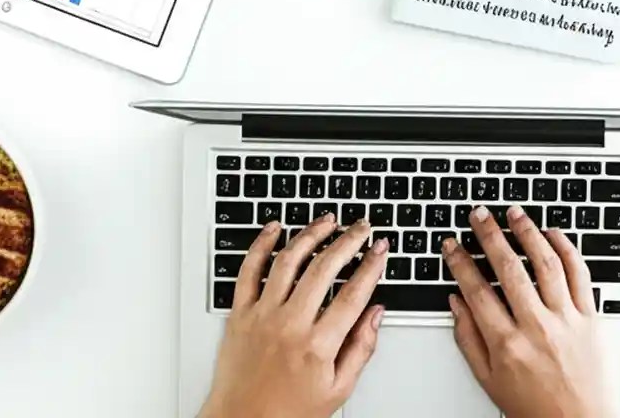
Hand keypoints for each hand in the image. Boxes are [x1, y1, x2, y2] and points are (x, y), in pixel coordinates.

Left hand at [201, 213, 389, 417]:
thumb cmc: (288, 412)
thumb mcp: (338, 390)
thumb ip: (361, 348)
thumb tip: (376, 314)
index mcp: (318, 345)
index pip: (353, 294)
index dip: (370, 266)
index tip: (380, 249)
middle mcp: (289, 325)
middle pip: (324, 269)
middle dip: (347, 241)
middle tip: (361, 228)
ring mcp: (262, 315)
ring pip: (288, 261)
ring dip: (310, 235)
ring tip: (327, 221)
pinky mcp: (240, 313)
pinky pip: (249, 270)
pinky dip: (261, 245)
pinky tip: (274, 229)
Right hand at [442, 205, 611, 417]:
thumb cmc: (536, 408)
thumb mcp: (489, 380)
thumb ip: (468, 339)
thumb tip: (456, 303)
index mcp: (507, 343)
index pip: (476, 289)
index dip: (460, 262)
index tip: (452, 245)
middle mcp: (536, 327)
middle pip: (508, 268)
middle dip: (489, 235)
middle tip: (479, 215)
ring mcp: (566, 320)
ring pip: (546, 263)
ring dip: (528, 232)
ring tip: (515, 214)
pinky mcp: (591, 318)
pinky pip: (579, 275)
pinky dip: (567, 249)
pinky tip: (553, 234)